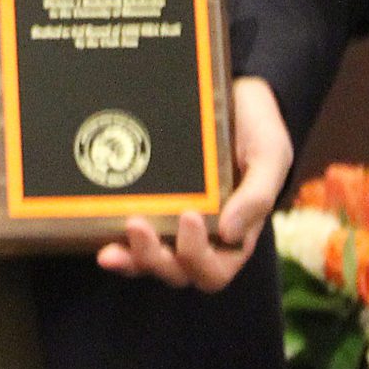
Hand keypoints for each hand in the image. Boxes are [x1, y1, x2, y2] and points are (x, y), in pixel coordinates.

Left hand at [96, 76, 293, 291]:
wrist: (236, 96)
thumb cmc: (258, 131)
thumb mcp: (270, 157)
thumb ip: (258, 196)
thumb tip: (229, 233)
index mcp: (234, 235)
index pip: (214, 271)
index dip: (199, 257)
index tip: (190, 217)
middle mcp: (200, 238)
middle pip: (176, 272)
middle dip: (155, 259)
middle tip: (138, 225)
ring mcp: (170, 225)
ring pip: (148, 262)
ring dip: (131, 259)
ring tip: (112, 246)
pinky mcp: (147, 206)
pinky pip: (128, 238)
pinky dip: (114, 242)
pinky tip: (98, 234)